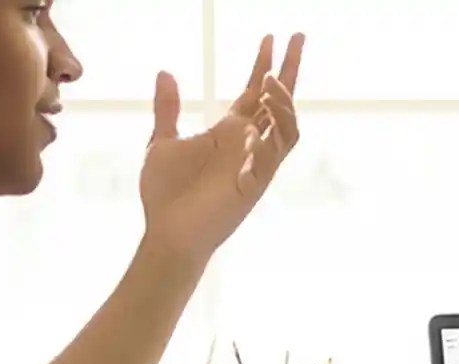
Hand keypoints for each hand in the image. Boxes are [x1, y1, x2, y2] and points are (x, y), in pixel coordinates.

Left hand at [139, 33, 304, 263]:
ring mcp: (255, 162)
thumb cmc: (165, 194)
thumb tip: (166, 72)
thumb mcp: (161, 141)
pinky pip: (276, 153)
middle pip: (278, 101)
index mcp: (228, 133)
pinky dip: (274, 132)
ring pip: (286, 124)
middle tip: (297, 37)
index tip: (269, 38)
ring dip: (283, 100)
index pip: (254, 92)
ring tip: (271, 80)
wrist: (167, 232)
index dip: (263, 65)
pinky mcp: (255, 182)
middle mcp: (248, 144)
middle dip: (289, 69)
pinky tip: (261, 115)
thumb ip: (168, 108)